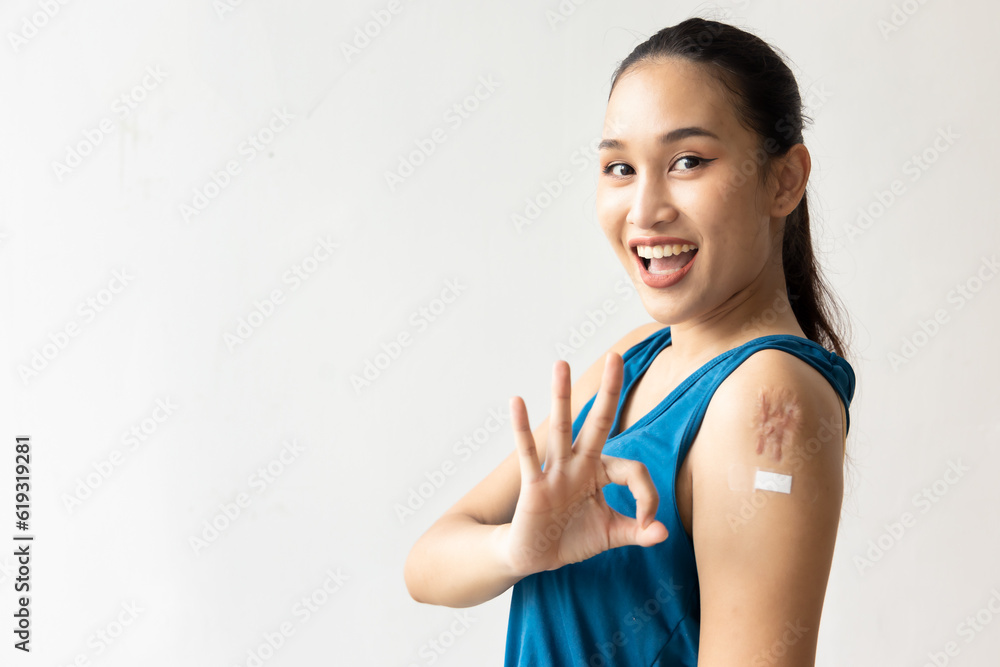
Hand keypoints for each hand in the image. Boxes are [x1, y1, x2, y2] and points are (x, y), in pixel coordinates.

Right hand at [502, 353, 667, 576]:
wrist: (535, 556)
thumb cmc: (572, 539)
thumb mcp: (611, 535)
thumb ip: (638, 532)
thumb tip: (664, 533)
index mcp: (599, 473)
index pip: (632, 470)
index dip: (647, 497)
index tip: (647, 523)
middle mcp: (579, 465)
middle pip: (597, 423)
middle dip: (608, 392)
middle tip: (615, 356)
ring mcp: (556, 471)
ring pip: (562, 428)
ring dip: (561, 396)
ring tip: (561, 364)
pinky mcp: (534, 485)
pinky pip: (529, 453)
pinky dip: (522, 429)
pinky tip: (517, 402)